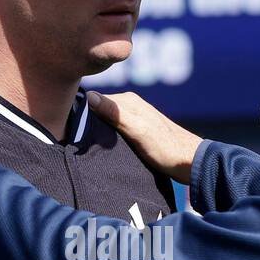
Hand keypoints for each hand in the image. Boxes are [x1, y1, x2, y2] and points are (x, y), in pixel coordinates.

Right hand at [87, 91, 202, 185]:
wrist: (190, 163)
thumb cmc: (165, 148)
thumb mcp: (138, 130)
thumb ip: (115, 113)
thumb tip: (90, 96)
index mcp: (128, 101)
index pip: (95, 101)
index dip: (82, 114)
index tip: (70, 131)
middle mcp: (131, 106)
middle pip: (100, 111)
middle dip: (88, 124)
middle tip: (76, 142)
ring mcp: (135, 118)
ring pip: (107, 122)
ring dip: (98, 132)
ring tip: (87, 147)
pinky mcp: (138, 131)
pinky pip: (116, 131)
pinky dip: (108, 138)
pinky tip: (104, 149)